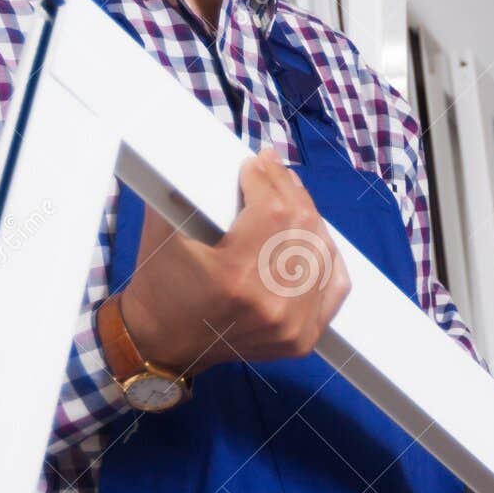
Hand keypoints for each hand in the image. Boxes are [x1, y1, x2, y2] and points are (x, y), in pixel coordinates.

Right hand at [116, 149, 350, 376]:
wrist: (163, 342)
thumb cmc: (160, 282)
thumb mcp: (164, 228)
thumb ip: (189, 185)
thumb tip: (214, 150)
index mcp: (233, 276)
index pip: (271, 209)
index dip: (266, 178)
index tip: (256, 163)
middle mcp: (270, 304)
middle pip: (301, 225)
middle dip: (288, 190)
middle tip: (274, 171)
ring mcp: (291, 326)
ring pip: (322, 250)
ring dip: (309, 218)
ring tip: (291, 198)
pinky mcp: (302, 337)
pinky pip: (334, 284)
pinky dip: (326, 256)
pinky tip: (312, 236)